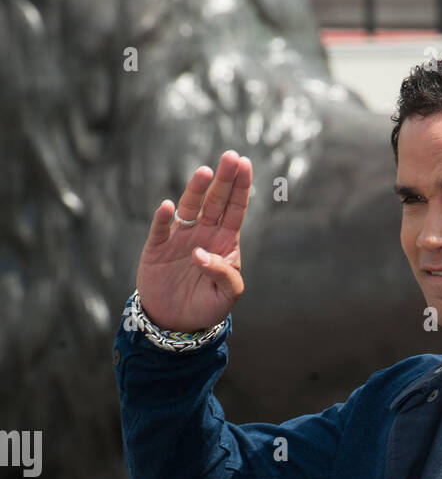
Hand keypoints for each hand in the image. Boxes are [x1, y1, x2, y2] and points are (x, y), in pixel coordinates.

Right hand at [135, 150, 251, 331]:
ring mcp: (180, 238)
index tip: (245, 164)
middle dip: (223, 179)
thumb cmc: (207, 307)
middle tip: (231, 156)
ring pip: (189, 208)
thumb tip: (201, 254)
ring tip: (205, 172)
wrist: (177, 322)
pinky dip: (163, 218)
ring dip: (196, 190)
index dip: (240, 188)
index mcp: (224, 241)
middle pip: (214, 201)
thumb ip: (223, 275)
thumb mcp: (226, 296)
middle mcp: (203, 233)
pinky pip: (160, 229)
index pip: (235, 209)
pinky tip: (167, 207)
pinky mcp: (158, 247)